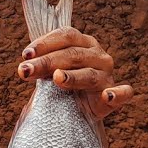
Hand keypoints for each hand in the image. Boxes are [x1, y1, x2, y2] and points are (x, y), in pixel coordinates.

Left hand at [17, 27, 133, 119]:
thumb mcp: (51, 72)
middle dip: (46, 62)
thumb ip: (41, 67)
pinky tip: (107, 96)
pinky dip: (117, 94)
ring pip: (90, 75)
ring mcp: (108, 75)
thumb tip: (25, 69)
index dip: (45, 43)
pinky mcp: (116, 96)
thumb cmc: (63, 87)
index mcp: (83, 43)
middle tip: (25, 71)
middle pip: (72, 55)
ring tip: (57, 79)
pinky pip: (123, 93)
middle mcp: (98, 55)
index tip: (25, 55)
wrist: (79, 112)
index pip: (66, 35)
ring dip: (72, 77)